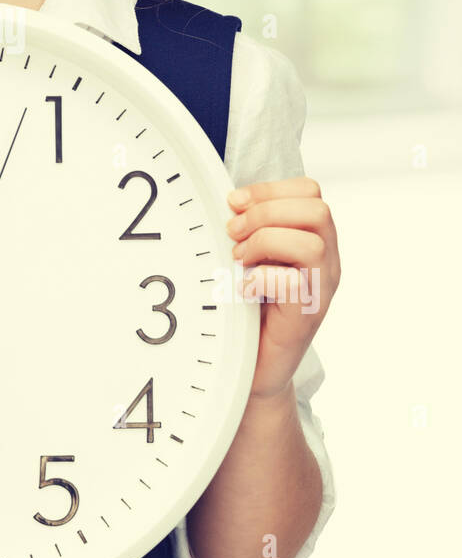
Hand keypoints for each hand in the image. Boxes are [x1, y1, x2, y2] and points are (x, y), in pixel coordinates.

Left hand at [226, 176, 340, 401]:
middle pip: (318, 210)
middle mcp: (326, 263)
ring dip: (265, 242)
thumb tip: (231, 203)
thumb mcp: (251, 259)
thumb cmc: (250, 309)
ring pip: (312, 243)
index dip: (270, 189)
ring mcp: (321, 290)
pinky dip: (261, 278)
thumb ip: (251, 230)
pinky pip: (294, 283)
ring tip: (240, 260)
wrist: (253, 368)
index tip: (234, 203)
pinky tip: (245, 289)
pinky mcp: (306, 317)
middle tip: (234, 234)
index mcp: (315, 240)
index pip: (310, 192)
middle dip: (266, 211)